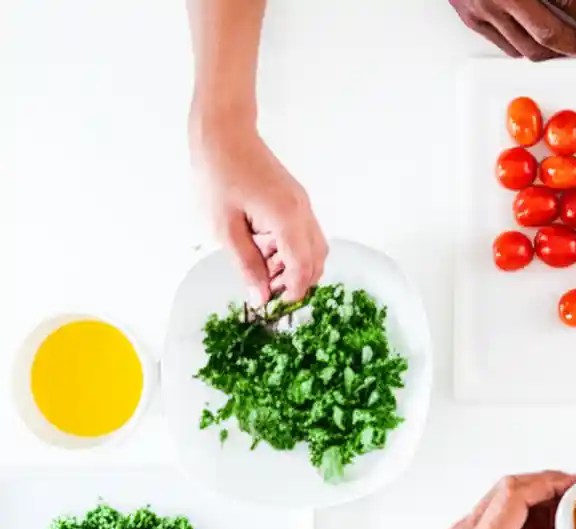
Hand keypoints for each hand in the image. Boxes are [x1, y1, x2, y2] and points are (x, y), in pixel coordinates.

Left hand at [190, 116, 326, 303]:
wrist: (224, 135)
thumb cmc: (218, 176)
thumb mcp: (224, 228)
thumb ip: (246, 264)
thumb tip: (260, 296)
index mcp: (287, 219)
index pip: (302, 267)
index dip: (292, 292)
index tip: (275, 307)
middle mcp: (303, 212)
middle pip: (317, 260)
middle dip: (298, 282)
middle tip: (270, 294)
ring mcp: (302, 205)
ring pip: (315, 248)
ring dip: (296, 268)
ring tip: (265, 274)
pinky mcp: (296, 201)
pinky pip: (305, 234)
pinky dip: (293, 251)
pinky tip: (268, 253)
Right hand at [450, 0, 575, 60]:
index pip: (568, 0)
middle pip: (548, 33)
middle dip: (574, 42)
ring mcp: (484, 8)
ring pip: (527, 47)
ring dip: (552, 52)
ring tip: (564, 46)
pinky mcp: (471, 18)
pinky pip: (506, 46)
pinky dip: (525, 47)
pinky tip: (535, 42)